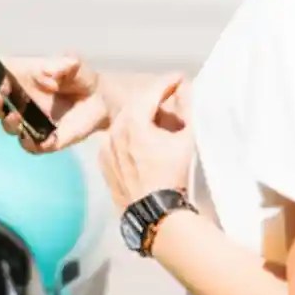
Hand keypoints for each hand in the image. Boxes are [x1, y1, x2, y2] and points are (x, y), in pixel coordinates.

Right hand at [0, 55, 109, 153]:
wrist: (100, 99)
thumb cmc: (78, 76)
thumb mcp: (73, 64)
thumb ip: (64, 64)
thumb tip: (51, 72)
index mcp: (15, 80)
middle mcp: (17, 101)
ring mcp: (28, 121)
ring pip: (8, 126)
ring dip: (7, 122)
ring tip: (15, 116)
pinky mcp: (43, 139)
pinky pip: (31, 145)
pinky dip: (30, 143)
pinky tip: (34, 138)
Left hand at [98, 73, 194, 210]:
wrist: (156, 216)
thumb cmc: (174, 177)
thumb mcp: (188, 140)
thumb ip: (190, 110)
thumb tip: (188, 90)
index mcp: (132, 121)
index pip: (151, 92)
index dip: (168, 82)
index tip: (180, 78)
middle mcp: (113, 131)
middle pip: (136, 107)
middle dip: (155, 100)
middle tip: (172, 99)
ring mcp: (105, 149)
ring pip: (124, 125)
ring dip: (142, 120)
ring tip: (161, 125)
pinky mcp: (104, 166)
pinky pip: (117, 143)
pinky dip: (130, 138)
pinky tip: (145, 145)